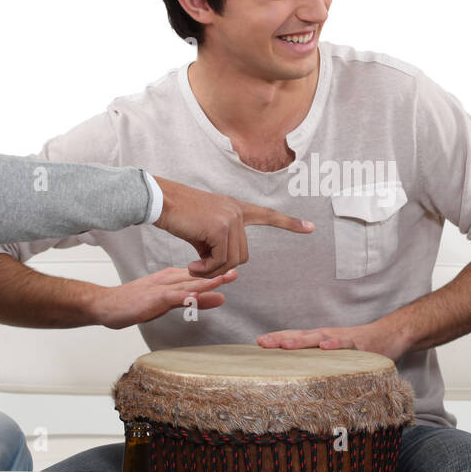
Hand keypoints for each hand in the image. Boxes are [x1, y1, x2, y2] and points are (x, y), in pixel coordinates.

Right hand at [92, 267, 236, 328]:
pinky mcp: (150, 299)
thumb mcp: (169, 303)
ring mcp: (159, 289)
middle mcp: (168, 280)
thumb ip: (194, 300)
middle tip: (236, 271)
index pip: (199, 275)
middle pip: (196, 277)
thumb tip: (221, 298)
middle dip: (217, 275)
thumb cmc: (134, 303)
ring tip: (222, 279)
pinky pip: (169, 297)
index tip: (235, 270)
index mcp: (172, 279)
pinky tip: (194, 295)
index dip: (217, 273)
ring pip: (185, 285)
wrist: (104, 304)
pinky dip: (182, 296)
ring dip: (204, 282)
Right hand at [152, 176, 313, 277]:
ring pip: (232, 260)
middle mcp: (237, 211)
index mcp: (236, 209)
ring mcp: (231, 218)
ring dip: (212, 270)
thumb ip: (218, 243)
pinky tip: (192, 265)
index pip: (267, 215)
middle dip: (221, 266)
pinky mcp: (221, 227)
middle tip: (199, 267)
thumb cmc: (177, 216)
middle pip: (242, 255)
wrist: (160, 201)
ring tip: (194, 267)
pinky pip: (220, 260)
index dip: (289, 223)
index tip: (310, 228)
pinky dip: (206, 269)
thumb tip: (224, 265)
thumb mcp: (202, 231)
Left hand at [257, 320, 406, 360]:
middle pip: (300, 337)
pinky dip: (336, 345)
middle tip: (262, 343)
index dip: (277, 339)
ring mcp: (343, 340)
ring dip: (302, 341)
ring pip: (319, 339)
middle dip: (281, 340)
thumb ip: (320, 364)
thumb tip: (301, 381)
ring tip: (285, 345)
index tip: (257, 343)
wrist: (390, 334)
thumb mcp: (336, 356)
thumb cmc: (360, 348)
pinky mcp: (360, 346)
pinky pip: (346, 345)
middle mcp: (328, 338)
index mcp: (320, 341)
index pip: (295, 338)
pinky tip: (326, 347)